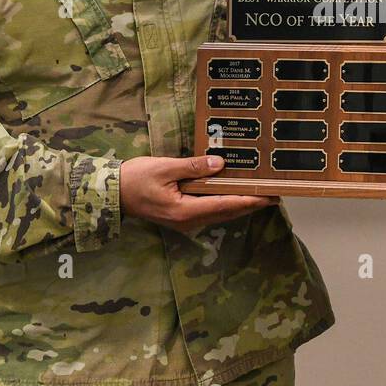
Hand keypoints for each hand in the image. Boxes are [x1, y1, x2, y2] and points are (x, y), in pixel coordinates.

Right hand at [119, 154, 275, 232]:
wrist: (111, 193)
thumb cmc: (135, 179)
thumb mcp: (165, 167)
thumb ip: (194, 167)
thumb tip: (221, 164)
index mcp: (185, 211)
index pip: (225, 205)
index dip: (249, 200)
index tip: (269, 196)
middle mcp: (188, 220)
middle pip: (227, 212)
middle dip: (251, 204)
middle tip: (275, 195)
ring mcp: (185, 221)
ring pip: (220, 213)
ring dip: (240, 205)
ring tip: (261, 194)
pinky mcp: (181, 216)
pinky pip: (210, 211)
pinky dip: (226, 203)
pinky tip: (235, 194)